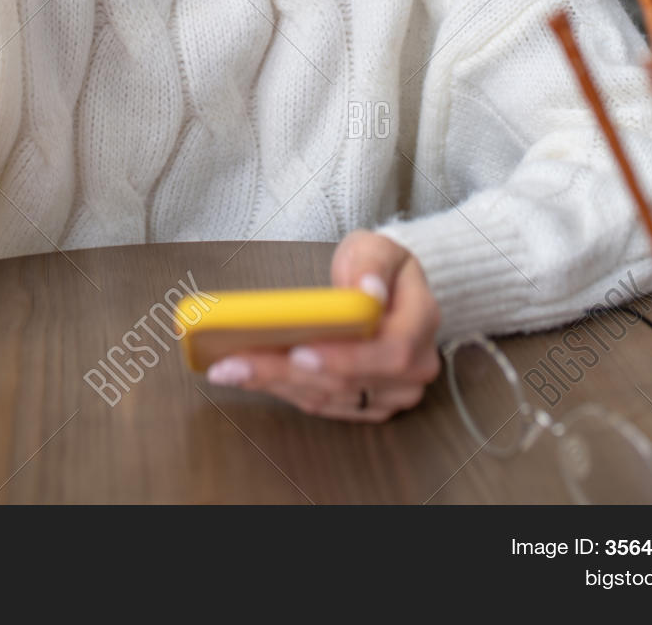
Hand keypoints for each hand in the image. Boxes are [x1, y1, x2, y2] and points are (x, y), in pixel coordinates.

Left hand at [204, 231, 440, 421]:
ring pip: (330, 397)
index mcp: (422, 322)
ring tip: (229, 368)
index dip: (346, 357)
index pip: (392, 351)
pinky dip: (284, 391)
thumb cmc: (376, 265)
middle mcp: (415, 367)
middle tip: (236, 363)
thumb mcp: (376, 246)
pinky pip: (323, 405)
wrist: (384, 289)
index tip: (300, 352)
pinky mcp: (368, 405)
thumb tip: (369, 291)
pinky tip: (249, 375)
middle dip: (288, 372)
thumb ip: (372, 263)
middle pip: (350, 380)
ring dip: (276, 384)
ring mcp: (394, 393)